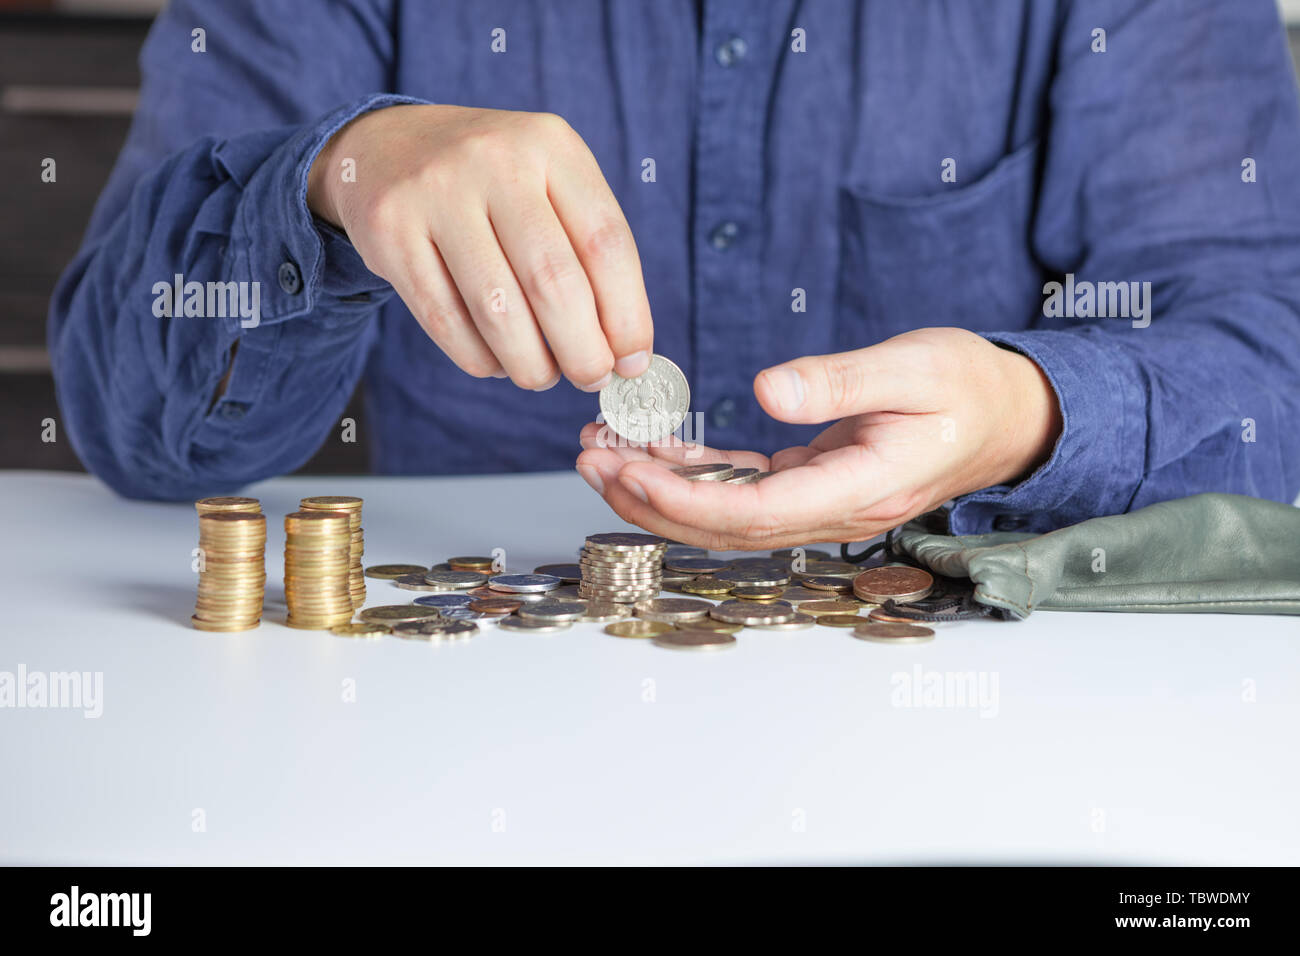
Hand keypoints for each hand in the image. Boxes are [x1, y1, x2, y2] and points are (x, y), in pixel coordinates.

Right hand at [307, 104, 651, 388]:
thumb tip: (628, 355)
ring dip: (530, 364)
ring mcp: (436, 193)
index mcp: (551, 146)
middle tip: (591, 379)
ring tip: (542, 375)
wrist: (387, 148)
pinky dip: (480, 359)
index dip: (628, 315)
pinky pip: (445, 320)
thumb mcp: (549, 186)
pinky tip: (497, 362)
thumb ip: (590, 256)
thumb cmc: (493, 186)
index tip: (634, 363)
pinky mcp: (390, 231)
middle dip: (582, 350)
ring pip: (498, 310)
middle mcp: (494, 160)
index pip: (606, 244)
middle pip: (554, 281)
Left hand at [575, 328, 1062, 549]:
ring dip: (660, 489)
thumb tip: (767, 388)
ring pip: (725, 514)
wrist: (1005, 417)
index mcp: (860, 489)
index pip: (757, 513)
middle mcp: (835, 510)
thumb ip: (842, 381)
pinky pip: (741, 489)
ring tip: (601, 450)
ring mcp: (822, 502)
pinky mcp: (812, 482)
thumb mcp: (915, 366)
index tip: (629, 469)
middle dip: (650, 500)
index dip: (686, 500)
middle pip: (725, 527)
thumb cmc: (968, 388)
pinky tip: (652, 447)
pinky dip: (693, 472)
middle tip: (589, 459)